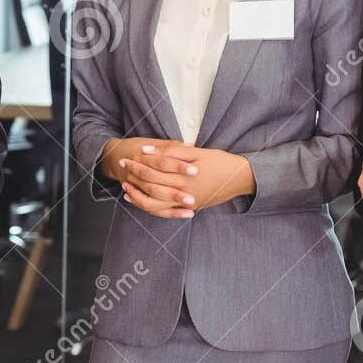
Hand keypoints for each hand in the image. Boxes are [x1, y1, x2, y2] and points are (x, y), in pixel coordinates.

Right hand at [98, 137, 190, 218]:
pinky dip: (169, 213)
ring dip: (172, 204)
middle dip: (174, 192)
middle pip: (156, 185)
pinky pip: (153, 209)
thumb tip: (191, 145)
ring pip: (153, 200)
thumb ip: (170, 146)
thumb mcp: (152, 142)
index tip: (195, 170)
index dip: (178, 167)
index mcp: (140, 157)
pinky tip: (187, 213)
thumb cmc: (137, 148)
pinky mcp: (139, 197)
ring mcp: (135, 187)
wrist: (114, 157)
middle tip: (192, 197)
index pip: (161, 163)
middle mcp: (135, 174)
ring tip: (191, 205)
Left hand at [121, 142, 253, 214]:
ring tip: (125, 189)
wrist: (241, 178)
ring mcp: (186, 203)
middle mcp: (183, 193)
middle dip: (135, 177)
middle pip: (151, 186)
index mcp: (183, 176)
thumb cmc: (220, 162)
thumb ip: (172, 152)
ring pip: (155, 205)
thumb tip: (148, 150)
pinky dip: (151, 207)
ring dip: (138, 197)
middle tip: (121, 168)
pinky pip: (165, 213)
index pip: (153, 170)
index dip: (138, 163)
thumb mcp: (197, 152)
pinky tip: (141, 201)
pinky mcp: (190, 208)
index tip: (126, 157)